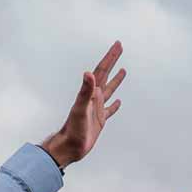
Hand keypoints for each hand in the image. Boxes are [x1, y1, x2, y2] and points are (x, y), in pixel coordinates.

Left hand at [39, 41, 125, 168]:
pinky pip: (109, 109)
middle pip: (106, 75)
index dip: (110, 57)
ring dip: (116, 80)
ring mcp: (96, 108)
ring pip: (109, 90)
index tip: (118, 45)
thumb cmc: (73, 129)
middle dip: (112, 61)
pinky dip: (115, 105)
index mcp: (90, 92)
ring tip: (123, 70)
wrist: (69, 146)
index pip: (102, 70)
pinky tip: (118, 101)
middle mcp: (93, 98)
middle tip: (120, 48)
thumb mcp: (80, 108)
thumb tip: (88, 73)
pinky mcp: (99, 120)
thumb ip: (85, 91)